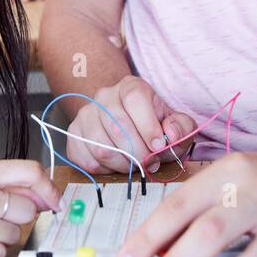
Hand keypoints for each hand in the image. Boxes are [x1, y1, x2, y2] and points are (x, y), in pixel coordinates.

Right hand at [66, 76, 195, 176]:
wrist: (127, 124)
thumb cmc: (155, 125)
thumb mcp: (175, 123)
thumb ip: (182, 127)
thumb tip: (170, 135)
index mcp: (130, 86)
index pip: (135, 99)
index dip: (148, 126)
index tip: (158, 146)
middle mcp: (104, 96)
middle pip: (117, 128)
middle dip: (138, 153)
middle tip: (149, 163)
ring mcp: (85, 115)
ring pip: (100, 147)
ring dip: (122, 164)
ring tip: (135, 165)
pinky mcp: (74, 135)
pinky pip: (86, 159)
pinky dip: (104, 170)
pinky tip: (116, 164)